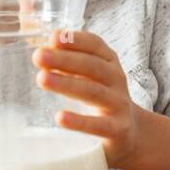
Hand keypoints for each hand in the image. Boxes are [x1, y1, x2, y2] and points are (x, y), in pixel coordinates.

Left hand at [31, 28, 140, 168]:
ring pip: (93, 92)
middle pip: (92, 66)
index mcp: (109, 63)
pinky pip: (99, 125)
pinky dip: (79, 121)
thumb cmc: (101, 99)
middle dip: (65, 60)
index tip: (54, 37)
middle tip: (39, 56)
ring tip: (42, 79)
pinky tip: (60, 117)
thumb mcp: (90, 77)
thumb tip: (40, 50)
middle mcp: (116, 79)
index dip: (76, 40)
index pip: (95, 45)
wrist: (130, 132)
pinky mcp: (117, 129)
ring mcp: (118, 104)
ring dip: (67, 84)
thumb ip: (68, 64)